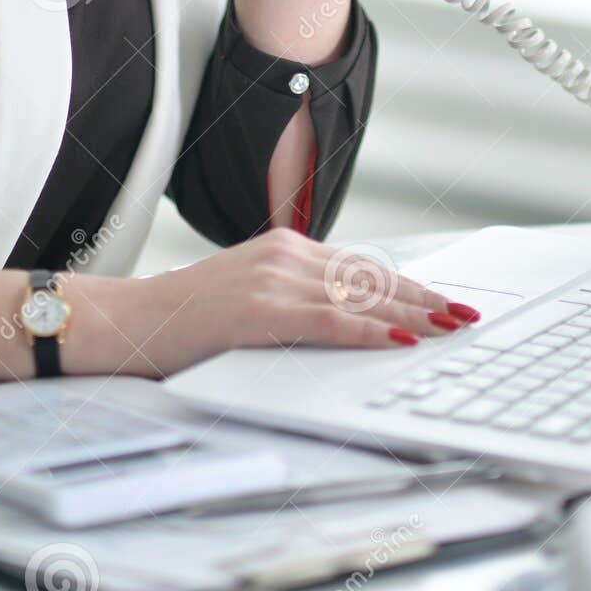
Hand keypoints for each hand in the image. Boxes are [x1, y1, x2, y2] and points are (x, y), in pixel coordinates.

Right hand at [63, 228, 481, 379]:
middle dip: (424, 299)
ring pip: (358, 297)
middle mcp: (284, 255)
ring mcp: (271, 279)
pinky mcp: (257, 310)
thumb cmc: (184, 321)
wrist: (124, 322)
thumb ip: (295, 303)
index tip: (447, 302)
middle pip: (372, 279)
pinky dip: (368, 331)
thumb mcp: (249, 301)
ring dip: (410, 315)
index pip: (365, 268)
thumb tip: (352, 323)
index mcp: (285, 250)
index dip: (411, 286)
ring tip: (448, 328)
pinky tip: (399, 340)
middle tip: (466, 315)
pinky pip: (327, 321)